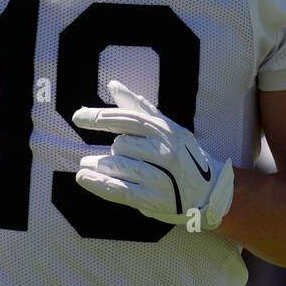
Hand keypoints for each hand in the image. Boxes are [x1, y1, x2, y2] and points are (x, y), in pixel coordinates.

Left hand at [72, 80, 234, 228]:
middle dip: (107, 150)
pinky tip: (83, 177)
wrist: (208, 190)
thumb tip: (113, 85)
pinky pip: (120, 190)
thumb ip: (137, 107)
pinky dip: (99, 184)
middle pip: (122, 145)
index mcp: (166, 130)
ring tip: (86, 165)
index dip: (101, 117)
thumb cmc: (180, 154)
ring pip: (119, 167)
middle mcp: (166, 152)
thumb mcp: (165, 127)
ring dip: (98, 166)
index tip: (77, 117)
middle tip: (93, 156)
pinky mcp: (155, 199)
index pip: (128, 119)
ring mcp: (162, 177)